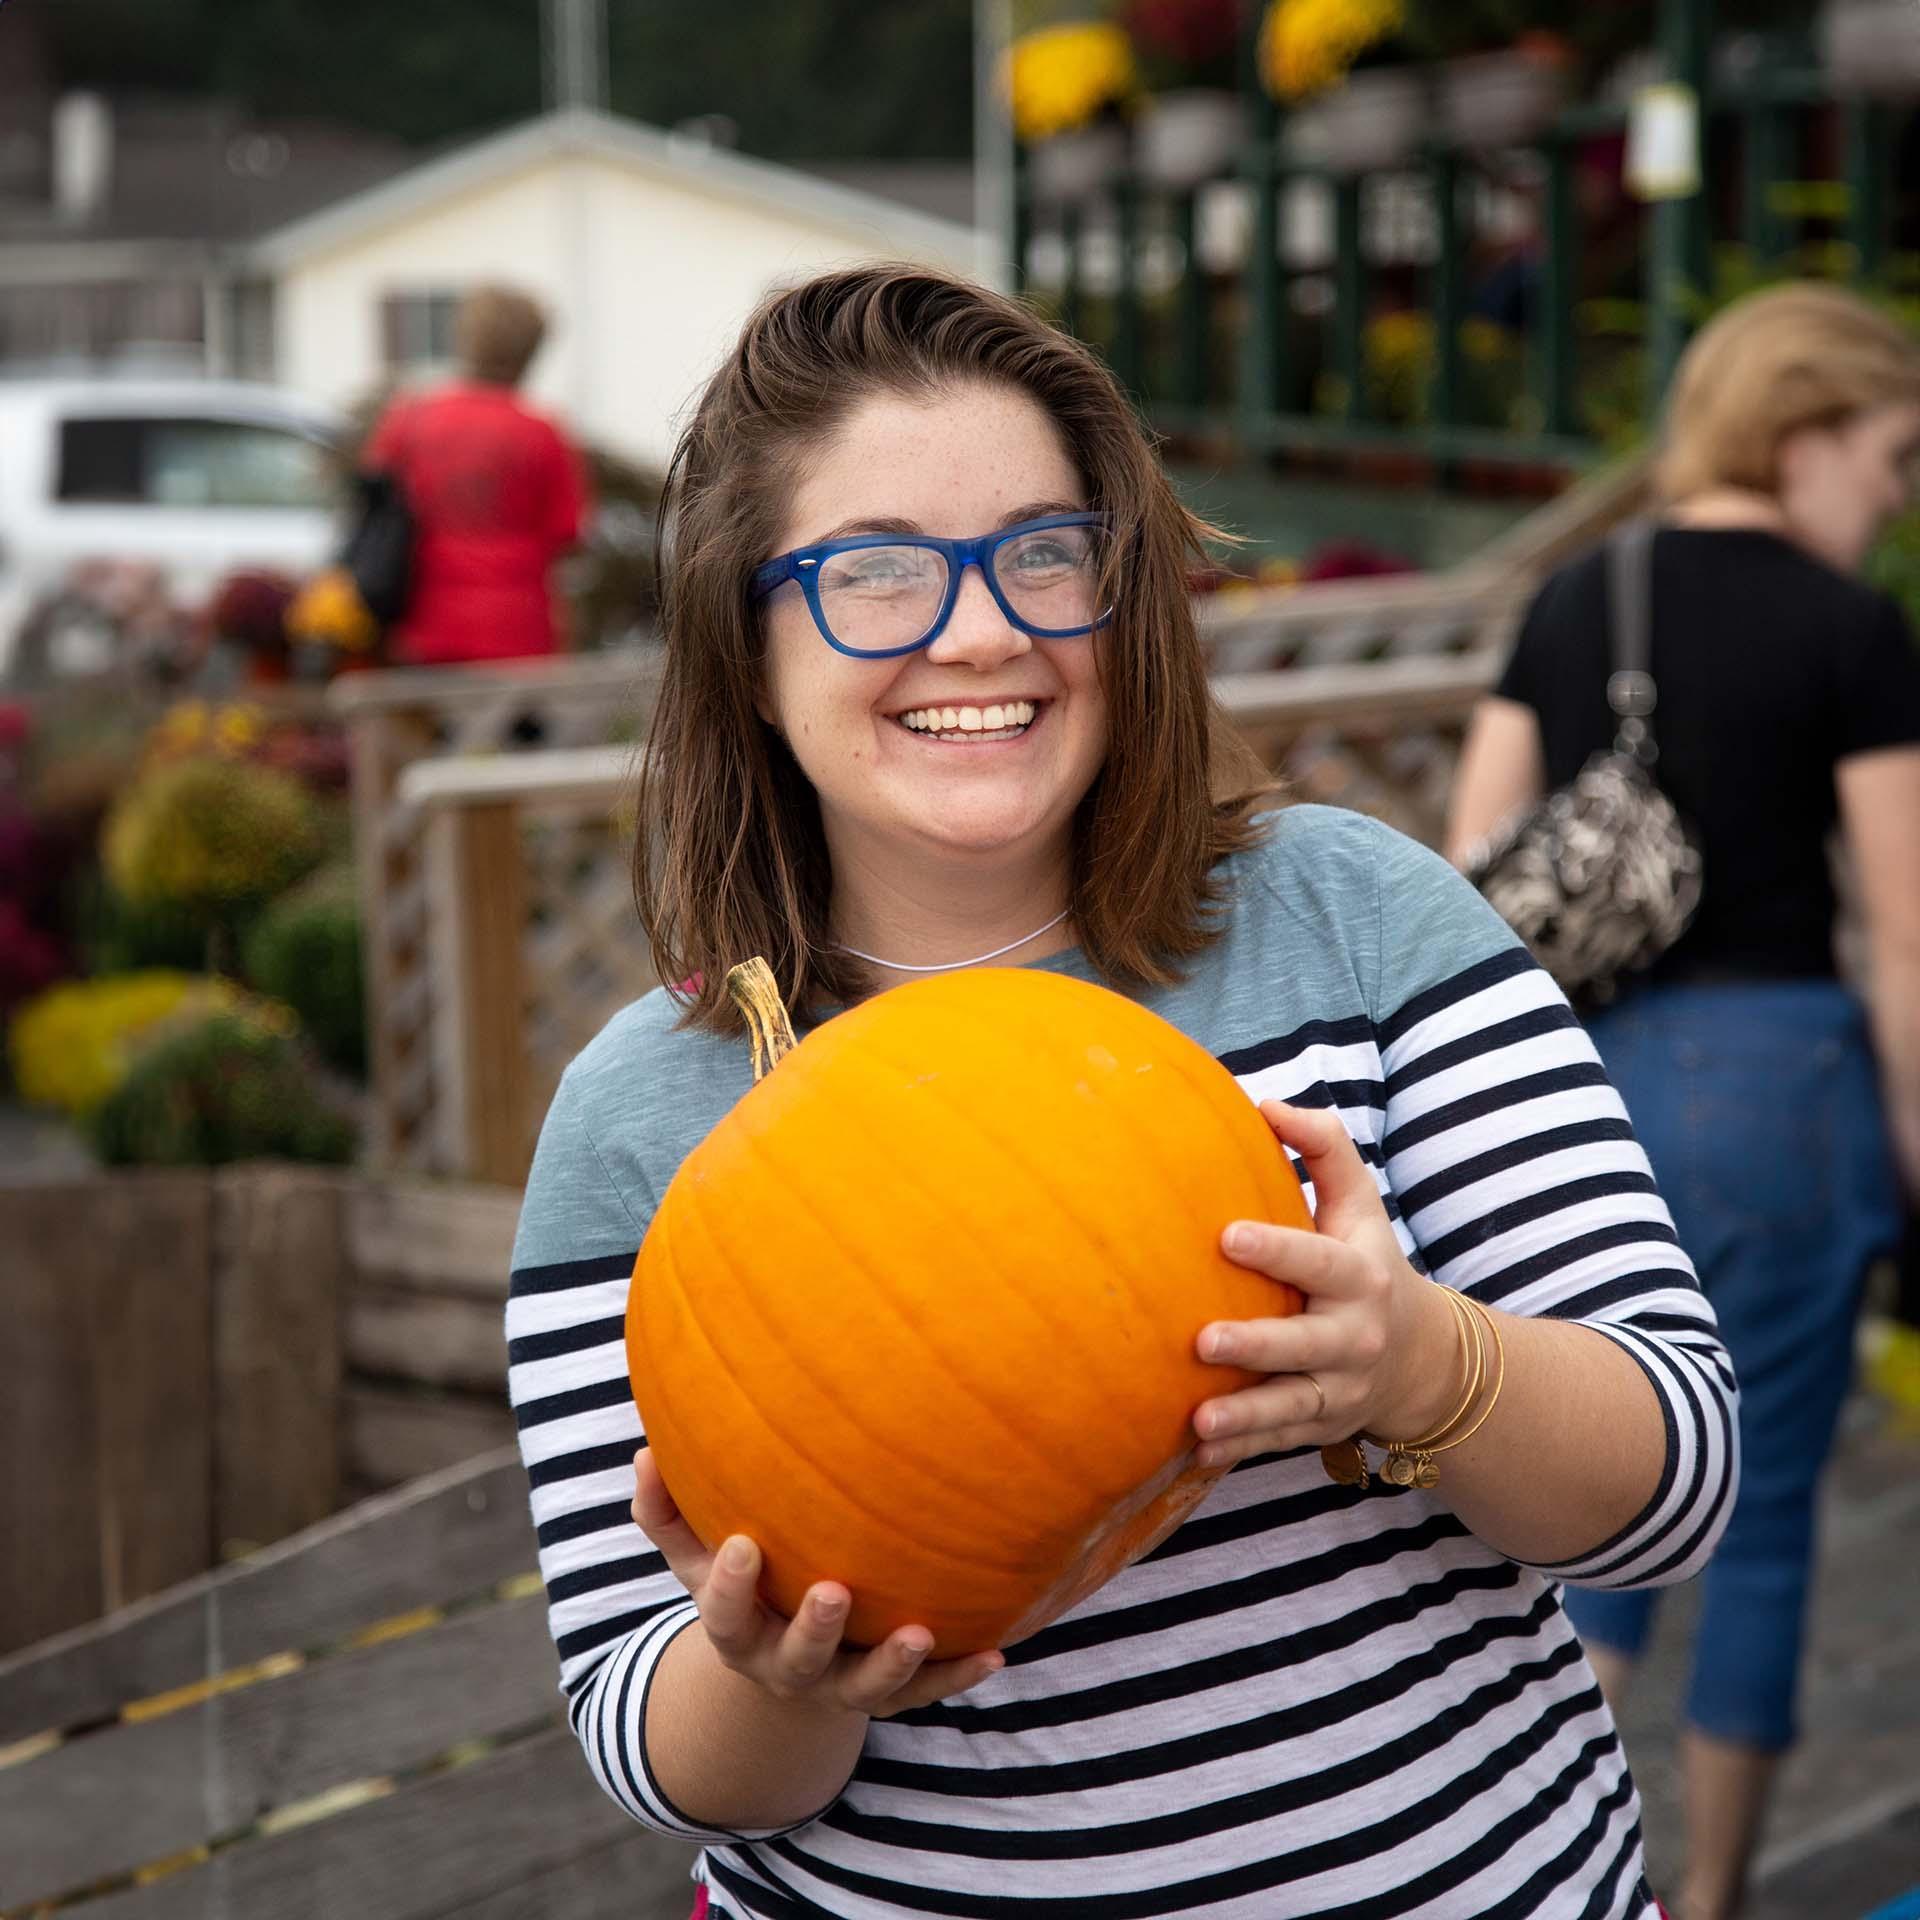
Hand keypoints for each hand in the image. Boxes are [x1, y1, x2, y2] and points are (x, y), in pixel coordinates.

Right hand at [632, 1449, 1003, 1718]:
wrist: (780, 1665)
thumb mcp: (693, 1554)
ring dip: (893, 1663)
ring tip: (921, 1632)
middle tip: (834, 1591)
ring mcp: (839, 1684)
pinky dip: (959, 1674)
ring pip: (866, 1686)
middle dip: (815, 1628)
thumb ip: (665, 1509)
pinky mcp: (889, 1695)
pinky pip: (926, 1692)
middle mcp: (787, 1665)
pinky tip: (997, 1650)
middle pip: (798, 1658)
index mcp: (739, 1631)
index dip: (731, 1585)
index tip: (745, 1543)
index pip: (725, 1614)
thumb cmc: (741, 1580)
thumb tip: (645, 1448)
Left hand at [1191, 1101, 1454, 1468]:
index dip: (1275, 1249)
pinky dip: (1243, 1450)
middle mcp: (1352, 1336)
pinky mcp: (1321, 1426)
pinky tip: (1199, 1454)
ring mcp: (1339, 1389)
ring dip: (1245, 1417)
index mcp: (1358, 1276)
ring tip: (1198, 1420)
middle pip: (1304, 1344)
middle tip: (1202, 1340)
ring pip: (1292, 1406)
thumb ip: (1322, 1147)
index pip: (1316, 1260)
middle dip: (1256, 1345)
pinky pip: (1279, 1441)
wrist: (1423, 1357)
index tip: (1226, 1236)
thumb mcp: (1360, 1201)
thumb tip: (1263, 1103)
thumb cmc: (1367, 1260)